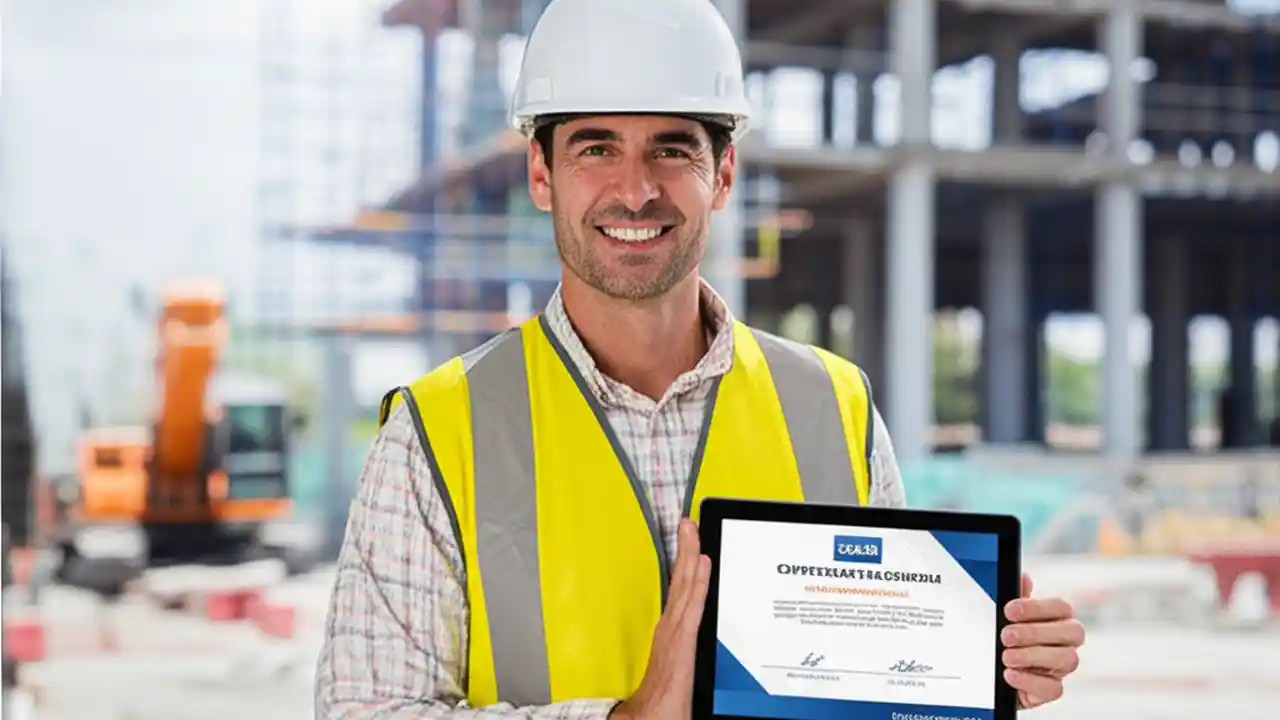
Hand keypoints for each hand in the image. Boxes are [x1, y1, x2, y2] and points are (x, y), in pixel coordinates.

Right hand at [611, 518, 709, 719]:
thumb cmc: (659, 708)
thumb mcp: (669, 679)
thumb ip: (674, 661)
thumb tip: (678, 655)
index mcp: (669, 636)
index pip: (680, 592)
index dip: (685, 565)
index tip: (690, 542)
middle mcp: (672, 631)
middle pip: (682, 583)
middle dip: (686, 551)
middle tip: (689, 524)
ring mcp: (676, 635)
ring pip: (686, 589)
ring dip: (690, 558)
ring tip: (693, 532)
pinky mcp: (681, 644)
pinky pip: (693, 606)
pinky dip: (697, 582)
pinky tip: (702, 564)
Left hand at [1001, 573, 1084, 709]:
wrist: (992, 674)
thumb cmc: (1007, 640)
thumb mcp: (1008, 618)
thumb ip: (1018, 599)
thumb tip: (1023, 577)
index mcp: (1058, 619)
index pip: (1062, 607)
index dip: (1037, 607)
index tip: (1009, 610)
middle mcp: (1067, 642)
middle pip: (1072, 632)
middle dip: (1036, 632)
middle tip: (1006, 635)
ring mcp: (1062, 667)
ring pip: (1067, 659)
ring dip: (1032, 656)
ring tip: (1006, 656)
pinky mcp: (1052, 689)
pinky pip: (1053, 688)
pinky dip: (1030, 681)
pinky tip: (1010, 674)